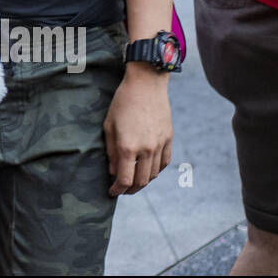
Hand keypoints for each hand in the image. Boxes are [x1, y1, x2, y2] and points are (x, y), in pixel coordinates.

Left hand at [103, 66, 172, 194]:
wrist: (146, 85)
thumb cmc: (122, 102)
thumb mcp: (108, 125)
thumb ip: (110, 151)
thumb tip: (112, 171)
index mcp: (127, 147)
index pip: (124, 179)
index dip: (117, 189)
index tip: (112, 192)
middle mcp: (146, 149)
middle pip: (141, 181)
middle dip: (131, 189)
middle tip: (123, 190)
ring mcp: (159, 145)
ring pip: (154, 174)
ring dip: (144, 181)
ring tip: (135, 180)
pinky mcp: (169, 139)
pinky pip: (164, 162)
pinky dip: (156, 170)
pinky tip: (149, 169)